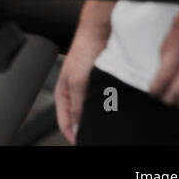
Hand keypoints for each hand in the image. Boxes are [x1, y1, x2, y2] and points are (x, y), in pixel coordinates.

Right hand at [55, 28, 107, 143]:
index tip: (83, 145)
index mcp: (63, 93)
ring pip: (93, 112)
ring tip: (106, 128)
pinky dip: (108, 110)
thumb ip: (77, 106)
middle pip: (78, 119)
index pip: (65, 122)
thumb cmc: (84, 51)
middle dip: (86, 129)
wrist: (101, 33)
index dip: (72, 136)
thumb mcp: (78, 82)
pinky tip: (114, 113)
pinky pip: (104, 104)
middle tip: (96, 138)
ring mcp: (89, 89)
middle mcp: (75, 93)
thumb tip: (79, 127)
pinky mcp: (102, 86)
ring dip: (98, 120)